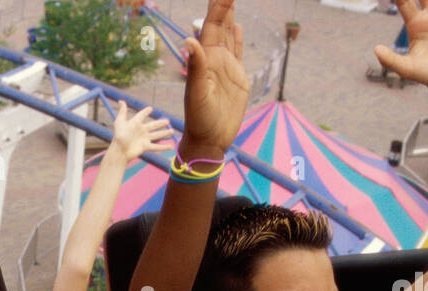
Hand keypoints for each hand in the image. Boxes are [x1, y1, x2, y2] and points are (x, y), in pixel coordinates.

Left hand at [107, 102, 173, 163]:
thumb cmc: (119, 136)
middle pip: (153, 125)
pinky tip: (171, 147)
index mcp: (135, 123)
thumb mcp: (120, 122)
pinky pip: (157, 147)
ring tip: (172, 131)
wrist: (120, 150)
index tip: (150, 109)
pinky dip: (164, 147)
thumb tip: (121, 101)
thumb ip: (123, 112)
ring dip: (165, 133)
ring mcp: (144, 139)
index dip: (145, 112)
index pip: (141, 116)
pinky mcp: (146, 147)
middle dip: (160, 123)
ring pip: (157, 135)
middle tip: (167, 121)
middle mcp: (141, 131)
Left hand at [181, 0, 249, 156]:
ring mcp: (227, 67)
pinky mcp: (237, 78)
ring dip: (228, 16)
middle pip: (218, 25)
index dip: (217, 7)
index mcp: (205, 59)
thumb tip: (189, 41)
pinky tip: (237, 25)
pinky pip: (238, 51)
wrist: (210, 139)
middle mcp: (215, 59)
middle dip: (222, 5)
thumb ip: (195, 68)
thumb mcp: (196, 94)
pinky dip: (237, 37)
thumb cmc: (199, 120)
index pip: (210, 26)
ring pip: (228, 34)